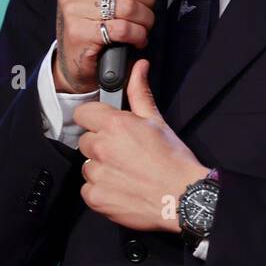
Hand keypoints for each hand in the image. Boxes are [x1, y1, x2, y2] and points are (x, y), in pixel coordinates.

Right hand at [53, 0, 177, 92]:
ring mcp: (73, 9)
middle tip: (144, 9)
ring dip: (144, 20)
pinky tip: (135, 38)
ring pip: (128, 6)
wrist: (77, 59)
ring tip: (141, 26)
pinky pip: (123, 28)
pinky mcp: (79, 32)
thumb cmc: (101, 19)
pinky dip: (137, 35)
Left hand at [74, 59, 208, 231]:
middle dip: (101, 146)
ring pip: (87, 166)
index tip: (103, 126)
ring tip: (125, 172)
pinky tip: (121, 188)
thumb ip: (139, 92)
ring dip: (101, 168)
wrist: (182, 197)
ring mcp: (97, 174)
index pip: (83, 114)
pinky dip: (101, 190)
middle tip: (123, 153)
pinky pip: (88, 189)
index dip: (94, 119)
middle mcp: (102, 148)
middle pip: (85, 141)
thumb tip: (139, 68)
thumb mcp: (156, 121)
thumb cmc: (173, 161)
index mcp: (114, 125)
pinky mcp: (96, 198)